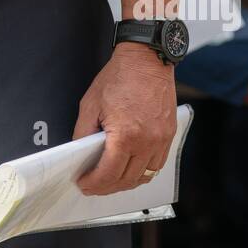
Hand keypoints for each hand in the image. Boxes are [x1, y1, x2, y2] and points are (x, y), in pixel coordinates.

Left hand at [72, 43, 177, 196]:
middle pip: (126, 180)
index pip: (108, 174)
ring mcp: (160, 140)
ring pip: (144, 177)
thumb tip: (79, 153)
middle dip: (106, 187)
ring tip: (110, 180)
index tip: (84, 183)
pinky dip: (143, 171)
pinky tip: (130, 168)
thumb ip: (83, 132)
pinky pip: (157, 165)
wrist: (146, 60)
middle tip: (93, 185)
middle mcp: (146, 142)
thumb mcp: (90, 104)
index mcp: (125, 135)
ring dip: (125, 183)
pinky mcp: (168, 136)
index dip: (93, 184)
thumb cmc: (120, 77)